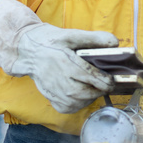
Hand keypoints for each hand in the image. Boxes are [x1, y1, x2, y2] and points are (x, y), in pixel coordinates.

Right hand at [0, 0, 115, 113]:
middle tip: (106, 85)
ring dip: (89, 98)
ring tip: (94, 89)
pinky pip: (66, 108)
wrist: (27, 50)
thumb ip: (94, 38)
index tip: (112, 79)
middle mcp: (59, 79)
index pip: (92, 77)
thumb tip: (115, 43)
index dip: (106, 81)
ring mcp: (53, 90)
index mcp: (66, 62)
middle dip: (99, 90)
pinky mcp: (49, 96)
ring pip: (77, 103)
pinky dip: (77, 105)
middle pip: (85, 93)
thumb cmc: (50, 41)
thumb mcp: (71, 35)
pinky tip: (81, 96)